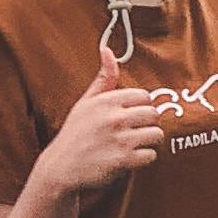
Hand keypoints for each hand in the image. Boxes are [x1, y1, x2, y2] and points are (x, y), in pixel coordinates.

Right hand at [40, 54, 169, 197]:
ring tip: (135, 143)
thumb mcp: (85, 102)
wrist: (61, 167)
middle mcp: (114, 118)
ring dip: (149, 141)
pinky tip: (131, 157)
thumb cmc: (75, 134)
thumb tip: (107, 50)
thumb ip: (103, 78)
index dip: (141, 106)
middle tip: (136, 130)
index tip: (133, 114)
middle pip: (153, 114)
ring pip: (156, 134)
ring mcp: (120, 139)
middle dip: (148, 123)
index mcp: (106, 101)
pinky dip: (144, 158)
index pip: (144, 96)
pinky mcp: (124, 160)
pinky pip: (151, 155)